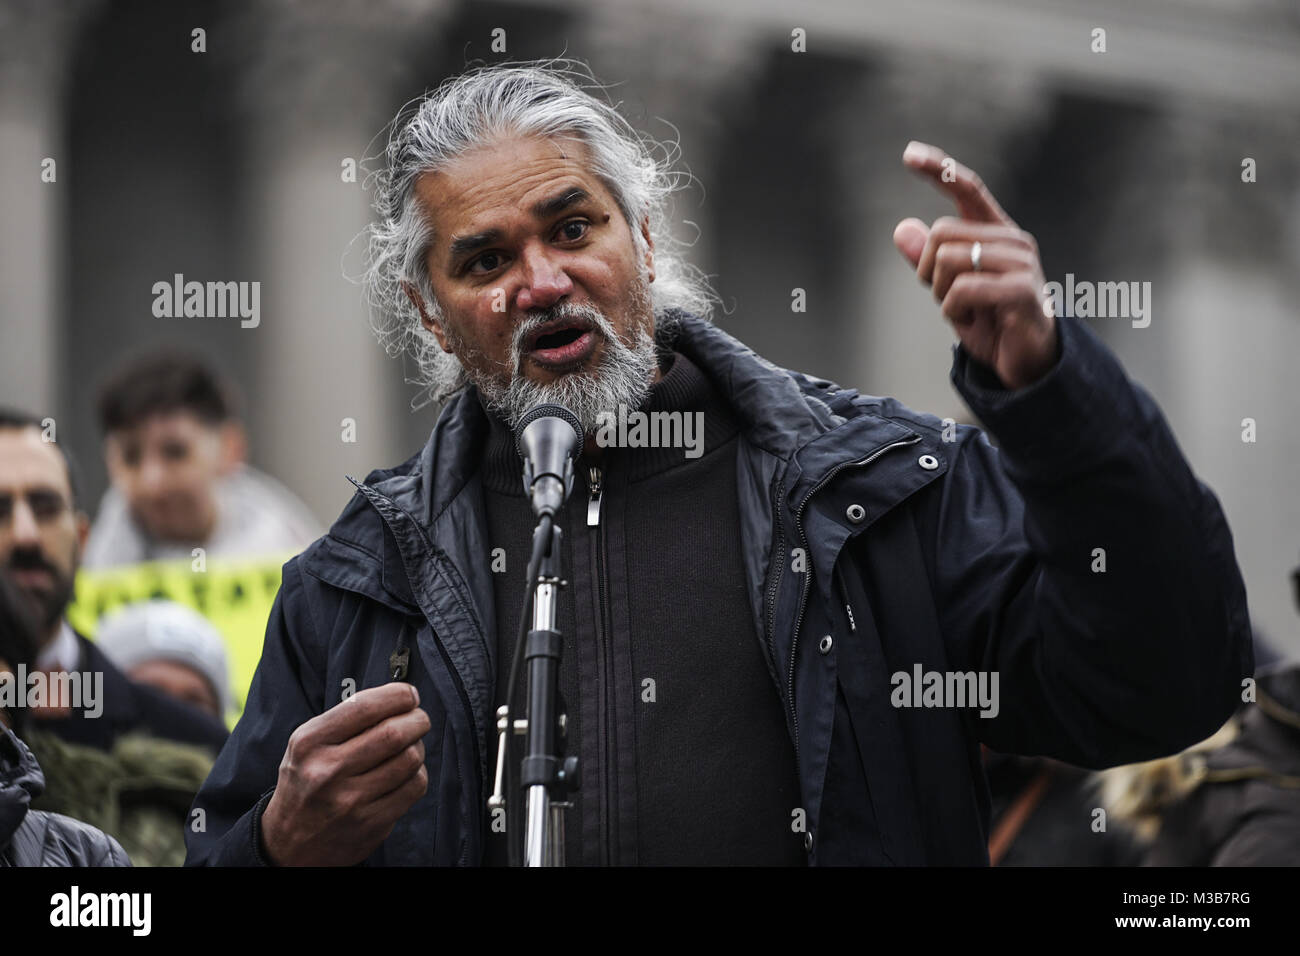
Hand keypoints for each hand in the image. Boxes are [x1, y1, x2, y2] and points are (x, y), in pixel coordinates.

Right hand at [261, 683, 430, 865]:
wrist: (289, 844)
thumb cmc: (305, 784)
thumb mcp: (307, 745)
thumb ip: (345, 719)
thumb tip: (398, 697)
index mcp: (309, 743)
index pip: (365, 706)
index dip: (398, 695)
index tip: (409, 695)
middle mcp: (327, 771)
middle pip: (395, 732)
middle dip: (417, 719)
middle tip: (418, 719)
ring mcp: (351, 801)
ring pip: (410, 759)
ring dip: (418, 747)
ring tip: (410, 746)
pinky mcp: (372, 823)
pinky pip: (414, 787)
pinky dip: (418, 774)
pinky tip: (407, 772)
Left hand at [892, 141, 1058, 389]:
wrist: (1027, 364)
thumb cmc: (991, 323)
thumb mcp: (950, 290)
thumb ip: (928, 260)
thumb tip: (902, 229)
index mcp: (996, 233)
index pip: (967, 189)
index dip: (939, 169)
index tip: (908, 154)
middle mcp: (1012, 240)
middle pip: (940, 233)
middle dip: (929, 272)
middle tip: (947, 300)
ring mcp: (1021, 263)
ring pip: (948, 260)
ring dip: (943, 296)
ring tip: (965, 313)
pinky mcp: (1021, 290)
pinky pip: (962, 288)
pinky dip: (954, 310)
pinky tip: (973, 322)